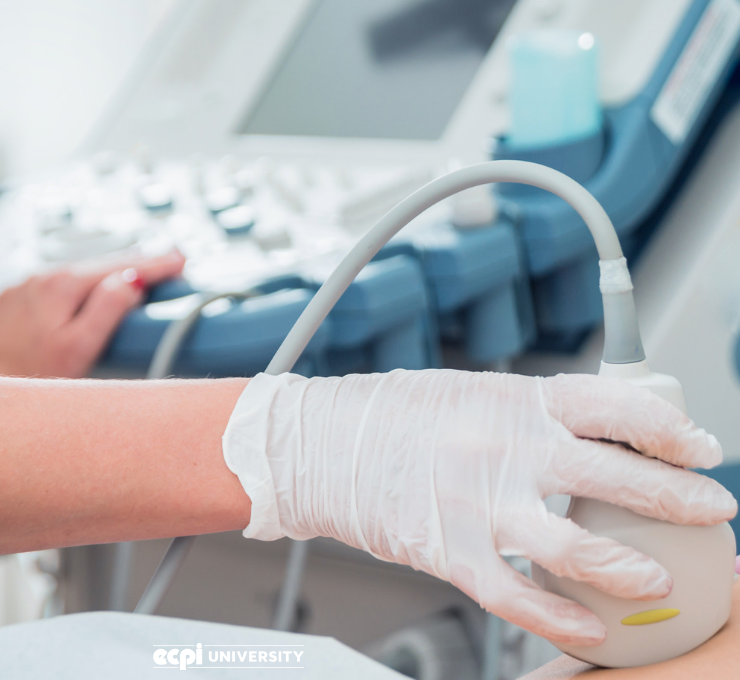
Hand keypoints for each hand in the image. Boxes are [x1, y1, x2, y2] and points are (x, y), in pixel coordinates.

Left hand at [0, 251, 184, 376]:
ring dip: (95, 277)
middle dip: (128, 265)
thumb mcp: (80, 347)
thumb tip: (131, 279)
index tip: (178, 259)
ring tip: (124, 278)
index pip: (118, 266)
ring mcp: (13, 289)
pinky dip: (64, 292)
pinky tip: (75, 300)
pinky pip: (40, 291)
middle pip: (93, 266)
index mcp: (60, 284)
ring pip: (66, 277)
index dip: (153, 262)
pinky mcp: (0, 305)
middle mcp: (34, 278)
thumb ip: (108, 308)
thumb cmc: (33, 379)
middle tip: (162, 263)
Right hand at [222, 369, 736, 645]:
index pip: (615, 405)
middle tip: (712, 509)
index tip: (701, 446)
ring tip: (658, 579)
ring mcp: (476, 501)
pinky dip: (557, 615)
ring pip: (575, 543)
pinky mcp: (447, 549)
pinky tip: (586, 627)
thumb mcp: (473, 393)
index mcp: (514, 398)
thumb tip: (595, 434)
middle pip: (615, 475)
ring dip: (627, 566)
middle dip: (678, 497)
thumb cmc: (394, 416)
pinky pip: (515, 593)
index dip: (671, 428)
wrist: (319, 444)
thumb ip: (531, 413)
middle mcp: (504, 447)